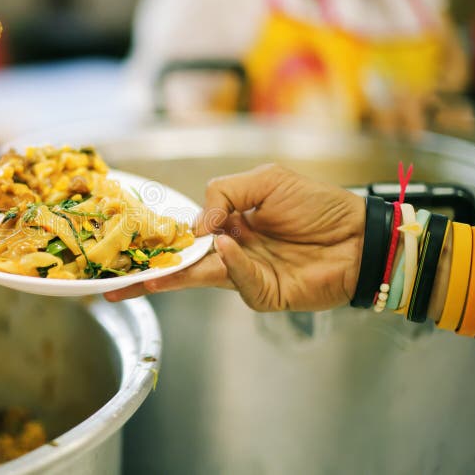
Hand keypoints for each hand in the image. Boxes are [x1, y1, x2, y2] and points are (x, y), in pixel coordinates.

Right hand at [105, 164, 365, 311]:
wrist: (360, 235)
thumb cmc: (317, 204)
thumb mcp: (266, 180)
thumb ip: (224, 193)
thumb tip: (195, 226)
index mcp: (229, 222)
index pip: (186, 230)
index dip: (159, 235)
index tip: (129, 238)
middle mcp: (230, 250)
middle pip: (182, 262)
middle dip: (148, 271)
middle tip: (115, 279)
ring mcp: (245, 273)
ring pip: (199, 278)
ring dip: (171, 276)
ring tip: (141, 277)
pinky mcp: (262, 293)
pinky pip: (237, 280)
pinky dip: (232, 263)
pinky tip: (227, 247)